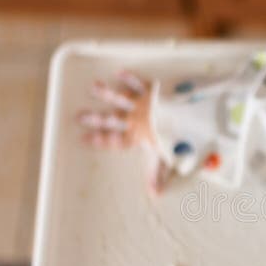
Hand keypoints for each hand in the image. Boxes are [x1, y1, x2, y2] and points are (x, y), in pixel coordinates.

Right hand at [76, 70, 170, 194]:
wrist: (187, 116)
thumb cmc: (177, 139)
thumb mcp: (167, 159)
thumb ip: (157, 174)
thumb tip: (154, 194)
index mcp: (138, 136)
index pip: (115, 140)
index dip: (99, 140)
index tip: (83, 138)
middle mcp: (136, 119)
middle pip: (112, 119)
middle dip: (95, 118)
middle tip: (79, 115)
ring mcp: (143, 103)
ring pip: (121, 98)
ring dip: (107, 93)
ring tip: (93, 87)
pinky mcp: (153, 91)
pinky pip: (139, 83)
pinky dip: (130, 77)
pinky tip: (120, 72)